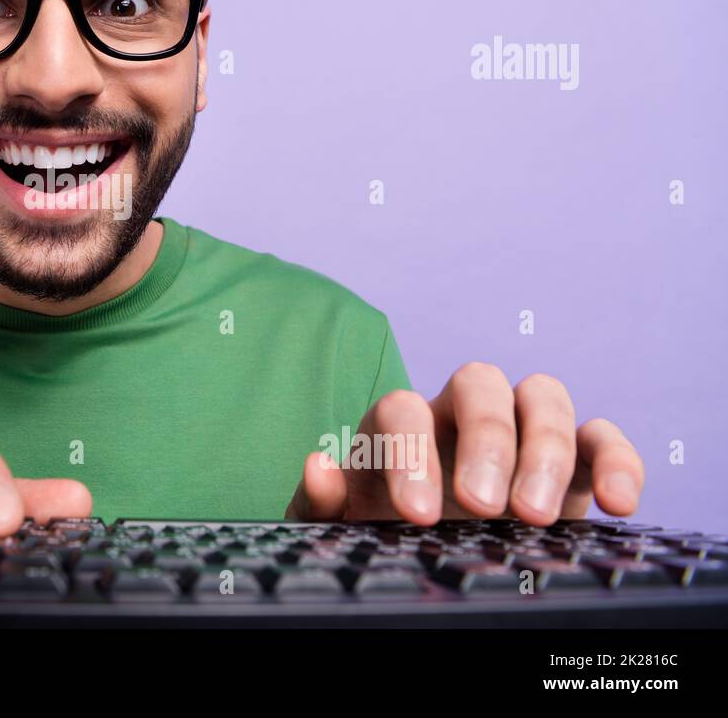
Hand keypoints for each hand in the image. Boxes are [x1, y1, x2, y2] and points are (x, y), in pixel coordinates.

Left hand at [286, 362, 643, 525]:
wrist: (422, 555)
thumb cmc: (375, 533)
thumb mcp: (337, 527)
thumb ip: (321, 500)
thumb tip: (320, 465)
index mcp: (398, 426)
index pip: (402, 410)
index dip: (410, 454)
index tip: (417, 514)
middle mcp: (459, 415)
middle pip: (478, 384)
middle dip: (484, 441)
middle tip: (482, 507)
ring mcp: (520, 432)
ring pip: (541, 396)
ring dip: (546, 448)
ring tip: (535, 517)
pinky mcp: (572, 465)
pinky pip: (601, 439)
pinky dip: (618, 459)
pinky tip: (619, 504)